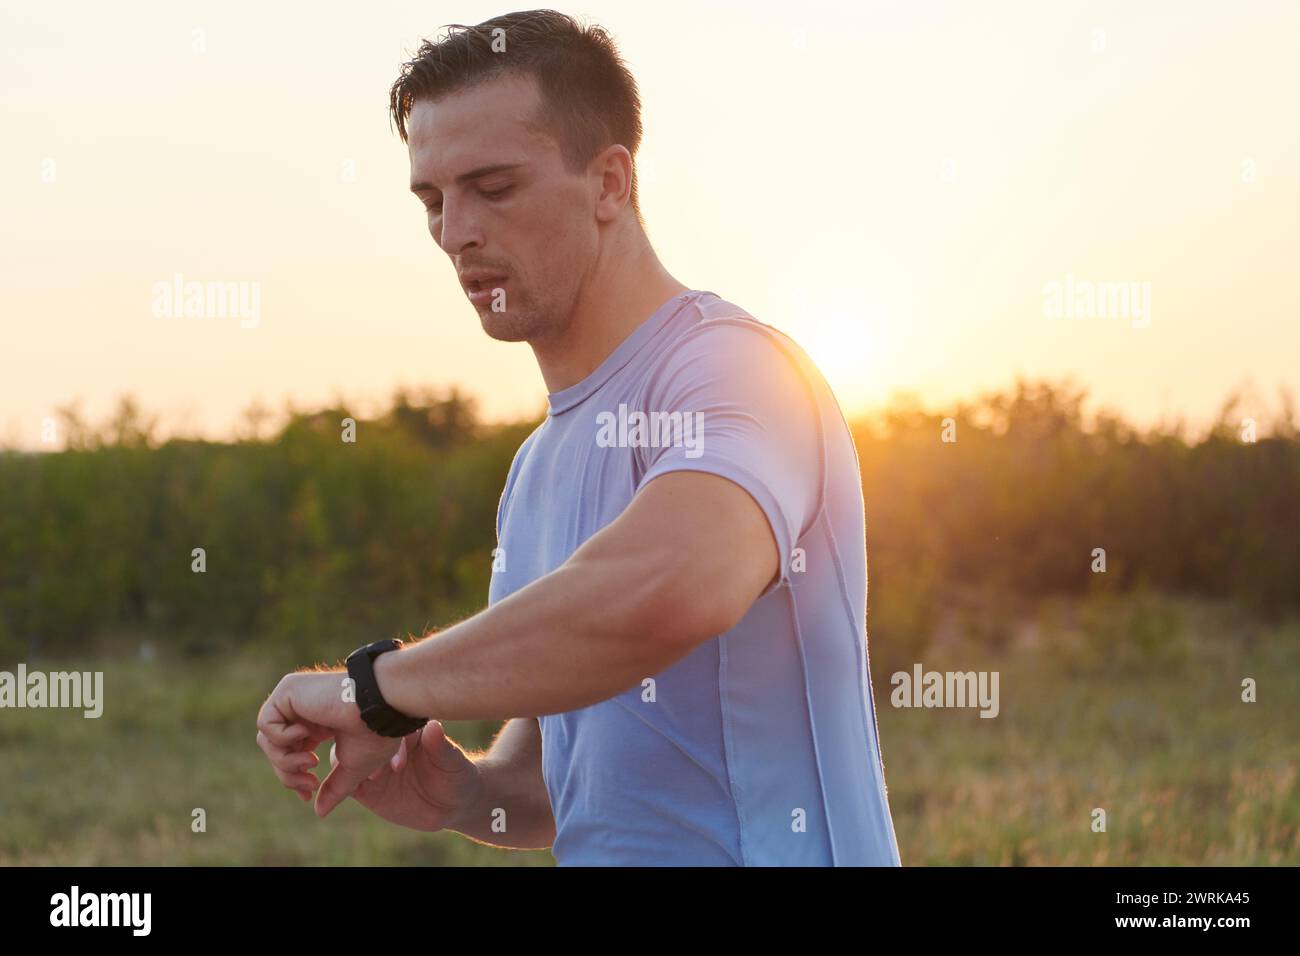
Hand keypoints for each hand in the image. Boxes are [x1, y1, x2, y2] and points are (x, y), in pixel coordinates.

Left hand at [255, 670, 401, 817]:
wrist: (380, 707)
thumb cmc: (375, 733)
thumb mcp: (353, 767)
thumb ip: (334, 787)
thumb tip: (319, 812)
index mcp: (317, 724)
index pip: (290, 753)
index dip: (293, 777)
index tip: (309, 795)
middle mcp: (303, 710)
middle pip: (275, 750)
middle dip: (289, 774)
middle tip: (312, 783)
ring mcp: (294, 698)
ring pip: (266, 740)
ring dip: (285, 760)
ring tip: (311, 761)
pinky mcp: (288, 690)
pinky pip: (266, 723)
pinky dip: (282, 738)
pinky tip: (306, 734)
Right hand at [341, 719, 485, 832]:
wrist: (453, 804)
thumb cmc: (457, 775)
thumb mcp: (453, 763)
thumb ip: (441, 747)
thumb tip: (433, 726)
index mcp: (404, 729)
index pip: (386, 727)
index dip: (390, 744)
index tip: (398, 764)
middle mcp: (382, 743)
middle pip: (357, 737)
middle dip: (360, 752)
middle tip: (376, 774)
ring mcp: (370, 764)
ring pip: (343, 758)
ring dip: (344, 768)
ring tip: (369, 782)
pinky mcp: (363, 787)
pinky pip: (340, 786)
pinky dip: (329, 791)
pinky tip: (327, 799)